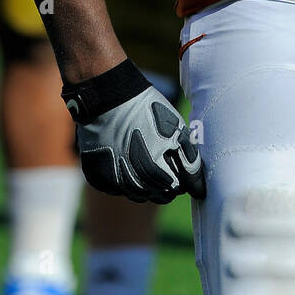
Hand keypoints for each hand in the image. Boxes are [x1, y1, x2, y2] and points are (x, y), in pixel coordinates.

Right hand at [63, 59, 205, 203]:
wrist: (109, 99)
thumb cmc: (147, 110)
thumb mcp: (176, 128)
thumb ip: (189, 160)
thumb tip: (197, 187)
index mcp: (154, 169)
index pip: (174, 189)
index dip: (180, 179)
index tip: (179, 168)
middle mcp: (131, 180)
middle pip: (156, 194)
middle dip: (165, 184)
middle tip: (166, 168)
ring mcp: (112, 180)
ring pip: (136, 195)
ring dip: (146, 186)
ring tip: (150, 167)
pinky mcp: (97, 177)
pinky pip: (116, 189)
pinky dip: (125, 182)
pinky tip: (128, 165)